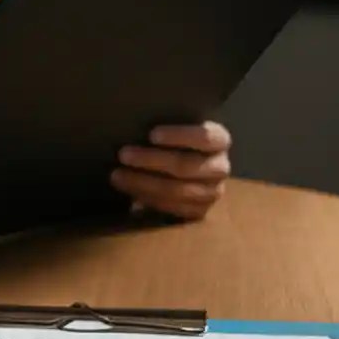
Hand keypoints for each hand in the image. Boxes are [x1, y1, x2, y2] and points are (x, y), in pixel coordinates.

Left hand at [110, 121, 231, 220]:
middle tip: (123, 154)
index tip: (152, 134)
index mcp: (220, 140)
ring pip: (178, 190)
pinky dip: (150, 200)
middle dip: (151, 160)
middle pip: (186, 165)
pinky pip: (175, 209)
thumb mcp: (174, 129)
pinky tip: (131, 193)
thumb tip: (136, 127)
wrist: (182, 165)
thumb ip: (163, 129)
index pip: (205, 137)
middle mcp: (220, 167)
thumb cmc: (173, 141)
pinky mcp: (200, 211)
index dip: (179, 136)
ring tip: (118, 176)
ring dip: (144, 184)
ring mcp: (213, 192)